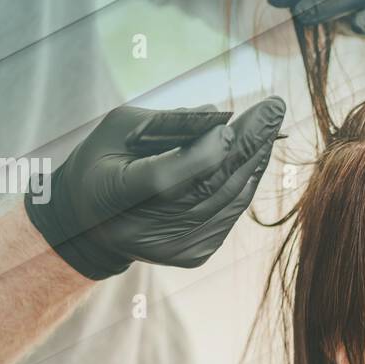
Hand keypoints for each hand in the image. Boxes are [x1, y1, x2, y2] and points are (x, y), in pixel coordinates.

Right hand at [24, 97, 286, 279]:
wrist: (91, 223)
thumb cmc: (105, 161)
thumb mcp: (121, 128)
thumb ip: (169, 121)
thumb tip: (222, 115)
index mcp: (113, 197)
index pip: (166, 179)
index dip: (203, 153)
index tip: (231, 120)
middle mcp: (143, 231)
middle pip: (207, 188)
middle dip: (245, 144)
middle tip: (273, 108)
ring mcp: (171, 249)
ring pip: (227, 201)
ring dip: (253, 161)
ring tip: (270, 126)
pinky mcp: (192, 255)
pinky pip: (230, 214)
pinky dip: (245, 184)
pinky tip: (256, 158)